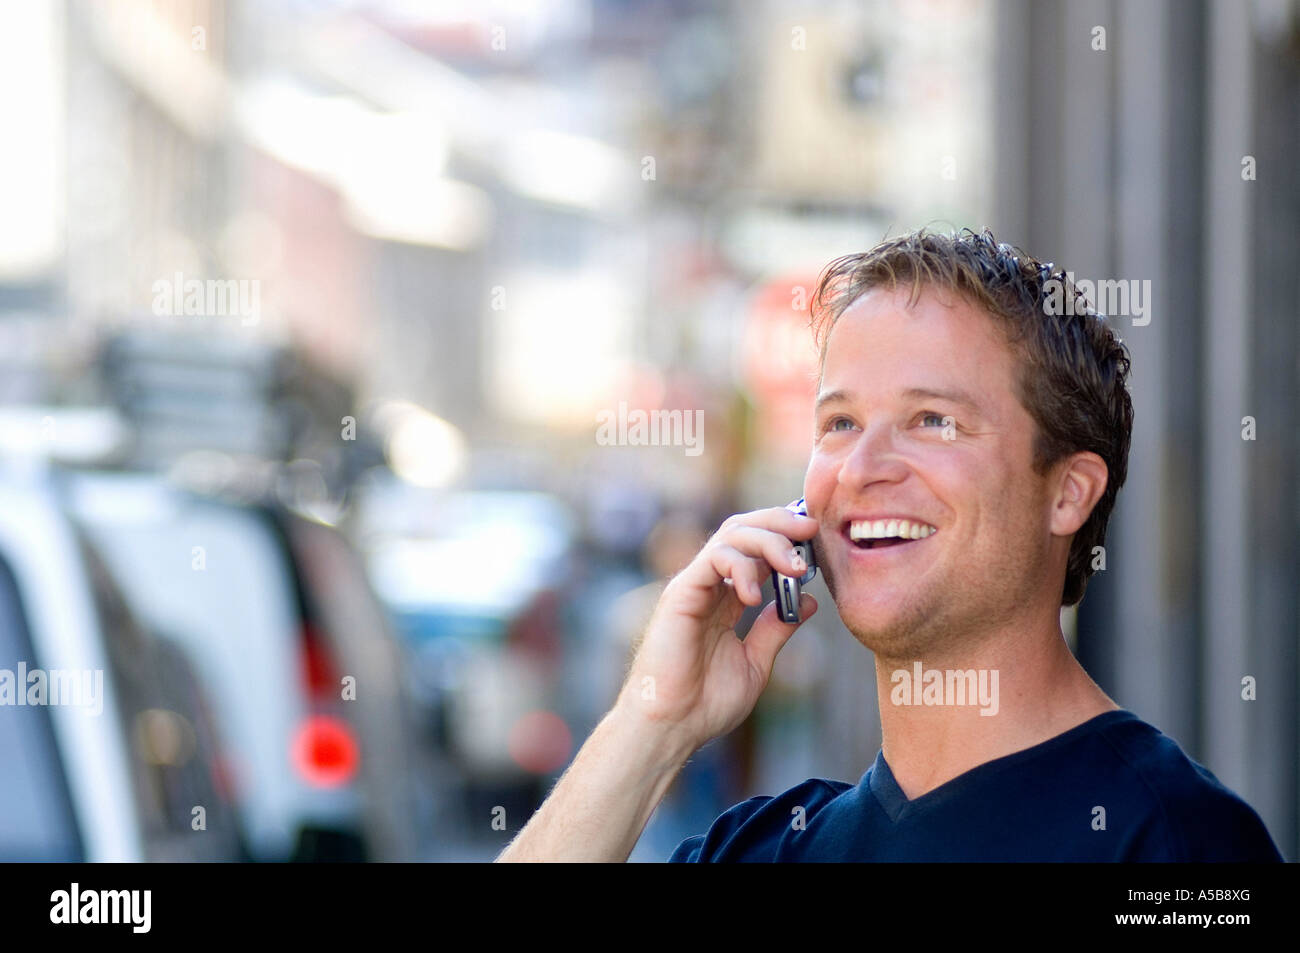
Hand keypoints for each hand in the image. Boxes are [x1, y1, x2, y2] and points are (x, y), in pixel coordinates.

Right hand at [615, 506, 818, 748]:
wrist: (673, 726)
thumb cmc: (706, 702)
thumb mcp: (756, 662)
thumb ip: (776, 628)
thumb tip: (809, 600)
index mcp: (725, 599)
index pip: (755, 549)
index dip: (786, 538)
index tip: (816, 541)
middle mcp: (709, 585)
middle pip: (743, 530)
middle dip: (779, 523)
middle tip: (811, 530)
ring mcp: (694, 586)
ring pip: (730, 535)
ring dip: (769, 541)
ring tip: (795, 566)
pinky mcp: (681, 594)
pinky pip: (713, 559)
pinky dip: (741, 566)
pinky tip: (754, 595)